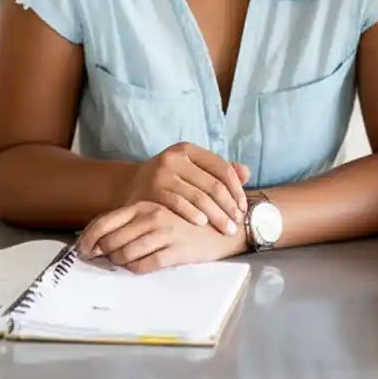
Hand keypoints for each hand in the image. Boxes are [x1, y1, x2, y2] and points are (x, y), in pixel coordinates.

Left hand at [79, 201, 247, 273]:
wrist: (228, 226)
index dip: (88, 239)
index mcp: (145, 205)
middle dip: (104, 254)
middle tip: (106, 260)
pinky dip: (137, 269)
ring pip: (125, 255)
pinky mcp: (176, 251)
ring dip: (120, 263)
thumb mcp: (160, 212)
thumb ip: (131, 222)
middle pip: (111, 242)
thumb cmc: (190, 221)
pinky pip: (144, 266)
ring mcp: (165, 233)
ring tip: (127, 262)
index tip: (84, 251)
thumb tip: (97, 242)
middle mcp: (152, 216)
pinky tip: (143, 266)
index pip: (104, 222)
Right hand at [124, 142, 250, 236]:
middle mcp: (175, 157)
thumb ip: (218, 171)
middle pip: (213, 184)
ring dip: (216, 215)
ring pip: (199, 196)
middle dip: (229, 206)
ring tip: (227, 228)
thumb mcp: (192, 170)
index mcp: (189, 150)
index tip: (243, 207)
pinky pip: (178, 204)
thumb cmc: (170, 180)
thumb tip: (247, 173)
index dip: (236, 189)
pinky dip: (193, 214)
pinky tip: (203, 224)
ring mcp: (162, 173)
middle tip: (238, 222)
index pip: (222, 168)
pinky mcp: (152, 191)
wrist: (131, 186)